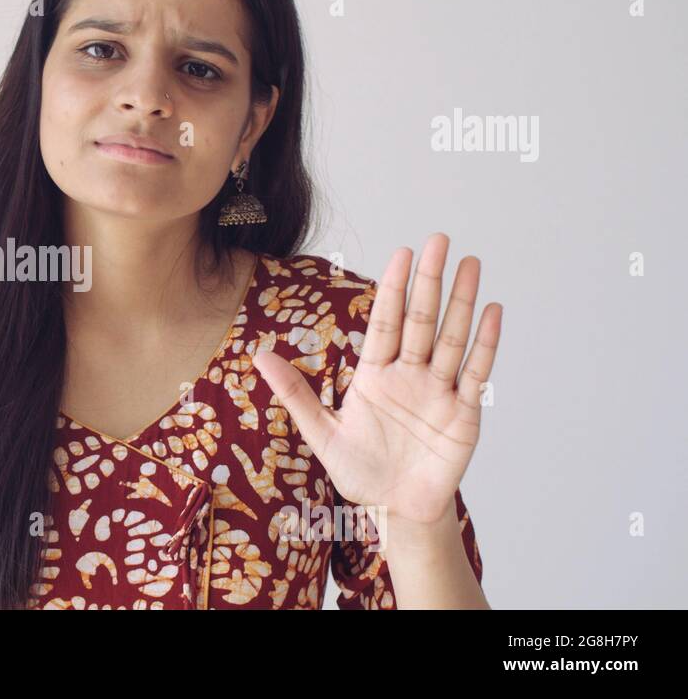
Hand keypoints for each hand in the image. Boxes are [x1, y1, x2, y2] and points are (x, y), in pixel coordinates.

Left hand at [253, 233, 502, 525]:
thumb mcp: (321, 432)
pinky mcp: (464, 414)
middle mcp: (410, 374)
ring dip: (461, 301)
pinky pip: (475, 373)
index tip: (402, 252)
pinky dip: (485, 343)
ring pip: (451, 338)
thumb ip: (295, 393)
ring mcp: (439, 391)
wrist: (394, 509)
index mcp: (376, 374)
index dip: (394, 287)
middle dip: (429, 281)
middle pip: (421, 320)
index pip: (386, 321)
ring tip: (469, 263)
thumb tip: (257, 357)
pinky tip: (491, 311)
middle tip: (438, 240)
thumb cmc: (359, 471)